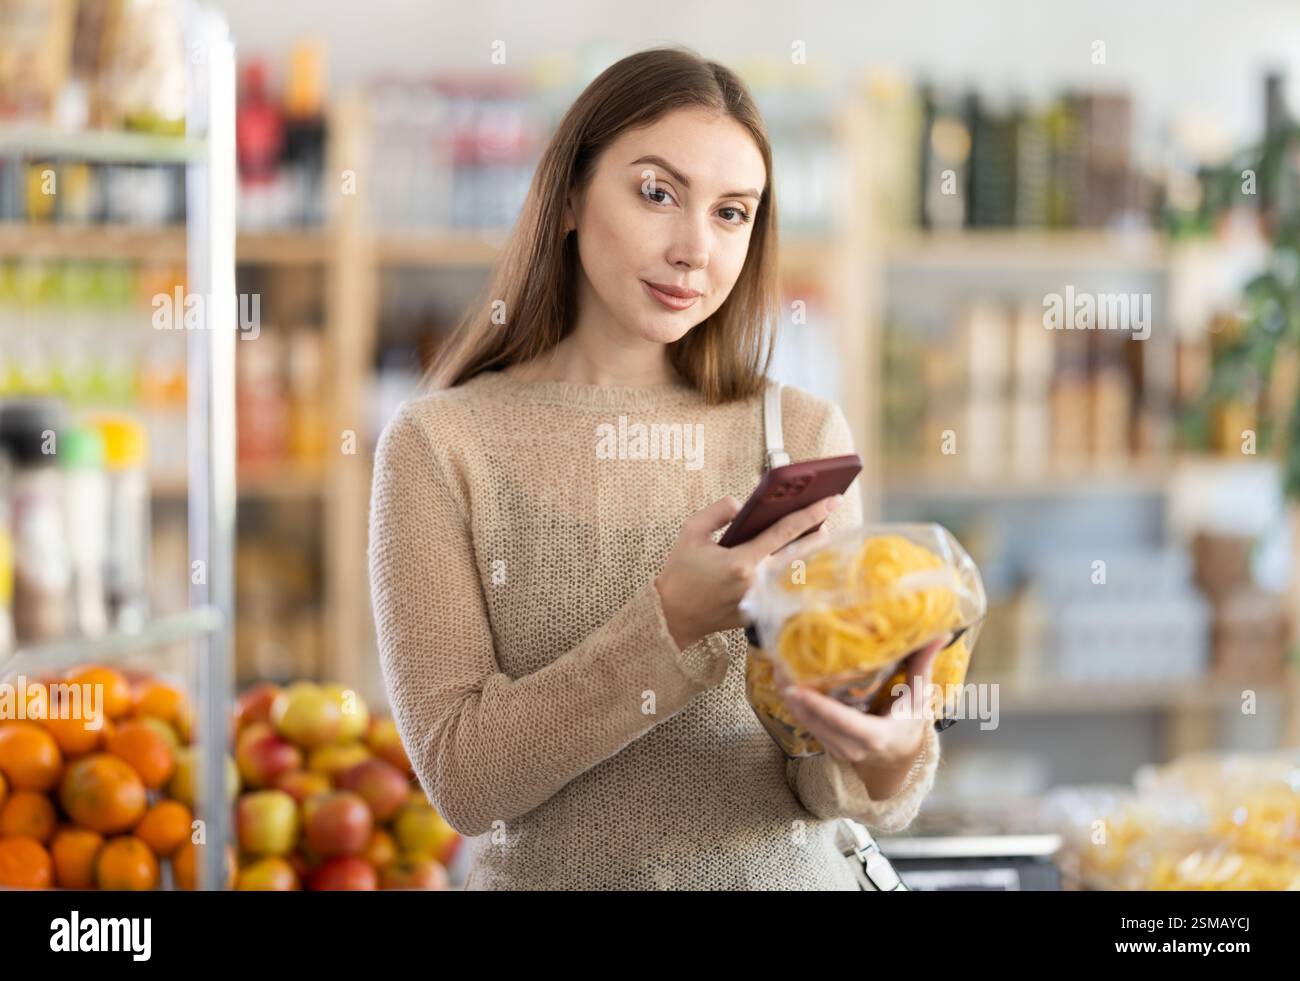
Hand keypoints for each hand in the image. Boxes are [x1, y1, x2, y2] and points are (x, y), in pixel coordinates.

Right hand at [653, 493, 842, 650]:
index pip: (785, 532)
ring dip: (807, 553)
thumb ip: (718, 511)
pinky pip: (781, 589)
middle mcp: (756, 584)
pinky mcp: (758, 613)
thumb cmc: (680, 572)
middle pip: (799, 554)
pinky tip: (797, 560)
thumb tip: (742, 506)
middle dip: (818, 533)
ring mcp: (759, 601)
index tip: (830, 499)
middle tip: (830, 515)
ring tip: (817, 534)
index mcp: (742, 562)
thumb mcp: (692, 532)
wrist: (672, 616)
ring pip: (794, 572)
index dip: (811, 514)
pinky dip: (791, 573)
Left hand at [779, 636, 946, 799]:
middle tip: (778, 664)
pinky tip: (784, 679)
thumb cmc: (909, 728)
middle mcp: (851, 746)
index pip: (843, 723)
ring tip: (776, 666)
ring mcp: (836, 748)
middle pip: (815, 721)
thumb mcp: (918, 700)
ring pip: (805, 722)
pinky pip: (805, 723)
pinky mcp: (825, 743)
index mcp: (877, 737)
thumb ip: (922, 667)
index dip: (818, 707)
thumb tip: (940, 633)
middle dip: (794, 694)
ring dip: (789, 696)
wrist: (897, 764)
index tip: (796, 689)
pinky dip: (794, 702)